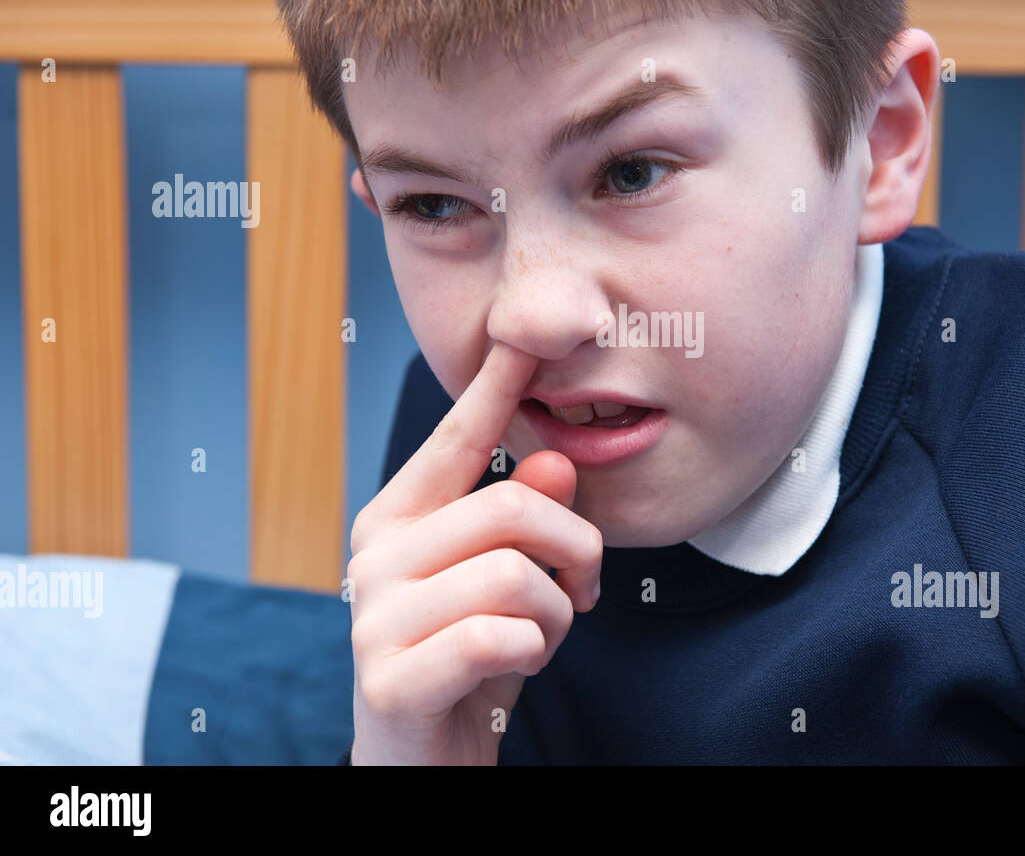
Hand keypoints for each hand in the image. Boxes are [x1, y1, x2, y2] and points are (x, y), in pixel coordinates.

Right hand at [346, 342, 601, 764]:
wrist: (428, 758)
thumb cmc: (470, 658)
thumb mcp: (511, 582)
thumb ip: (527, 519)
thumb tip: (554, 462)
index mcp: (400, 517)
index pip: (456, 438)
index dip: (494, 385)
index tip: (522, 332)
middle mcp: (375, 554)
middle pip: (514, 507)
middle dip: (576, 552)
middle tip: (584, 592)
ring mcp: (374, 616)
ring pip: (513, 575)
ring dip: (556, 616)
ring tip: (540, 638)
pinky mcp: (390, 677)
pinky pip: (498, 638)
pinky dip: (535, 655)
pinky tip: (516, 670)